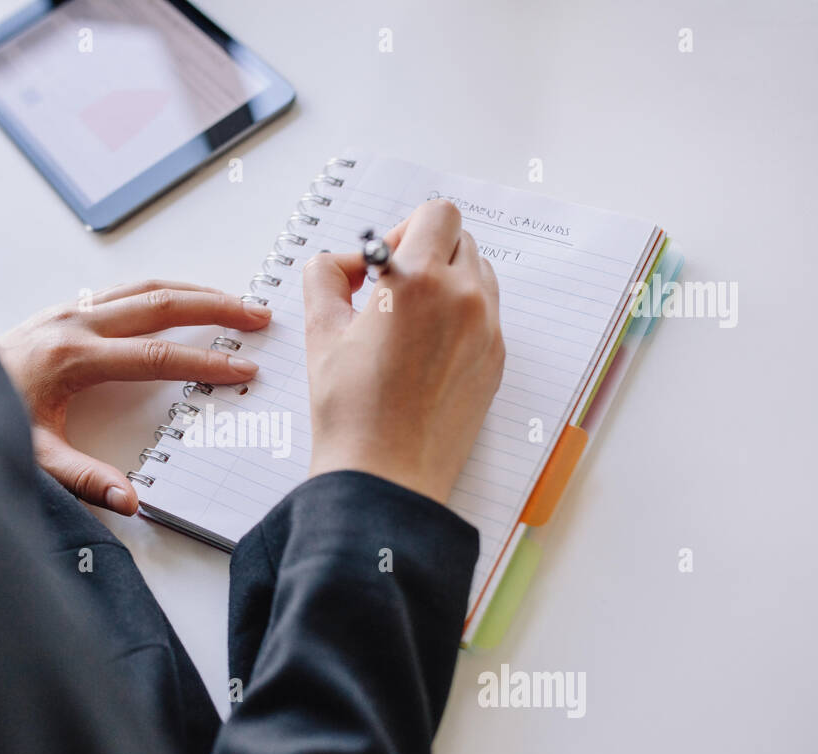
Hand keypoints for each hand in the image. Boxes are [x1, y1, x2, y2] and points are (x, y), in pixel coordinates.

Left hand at [0, 280, 271, 514]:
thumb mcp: (30, 456)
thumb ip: (83, 479)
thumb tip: (130, 500)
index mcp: (72, 357)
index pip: (155, 355)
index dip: (204, 360)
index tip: (242, 368)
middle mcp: (73, 323)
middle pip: (160, 304)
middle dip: (216, 308)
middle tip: (258, 316)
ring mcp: (68, 310)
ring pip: (144, 288)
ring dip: (195, 291)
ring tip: (236, 302)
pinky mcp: (64, 310)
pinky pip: (125, 291)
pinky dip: (163, 291)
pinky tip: (184, 299)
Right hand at [302, 200, 503, 502]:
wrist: (386, 475)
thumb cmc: (350, 411)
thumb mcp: (321, 333)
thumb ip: (325, 278)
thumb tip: (341, 264)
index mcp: (419, 280)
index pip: (436, 214)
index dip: (407, 229)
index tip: (384, 261)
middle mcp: (463, 298)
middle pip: (461, 240)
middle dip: (427, 253)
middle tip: (392, 292)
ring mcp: (487, 331)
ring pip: (478, 275)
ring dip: (448, 282)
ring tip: (411, 323)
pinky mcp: (496, 362)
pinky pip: (486, 316)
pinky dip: (461, 317)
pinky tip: (426, 354)